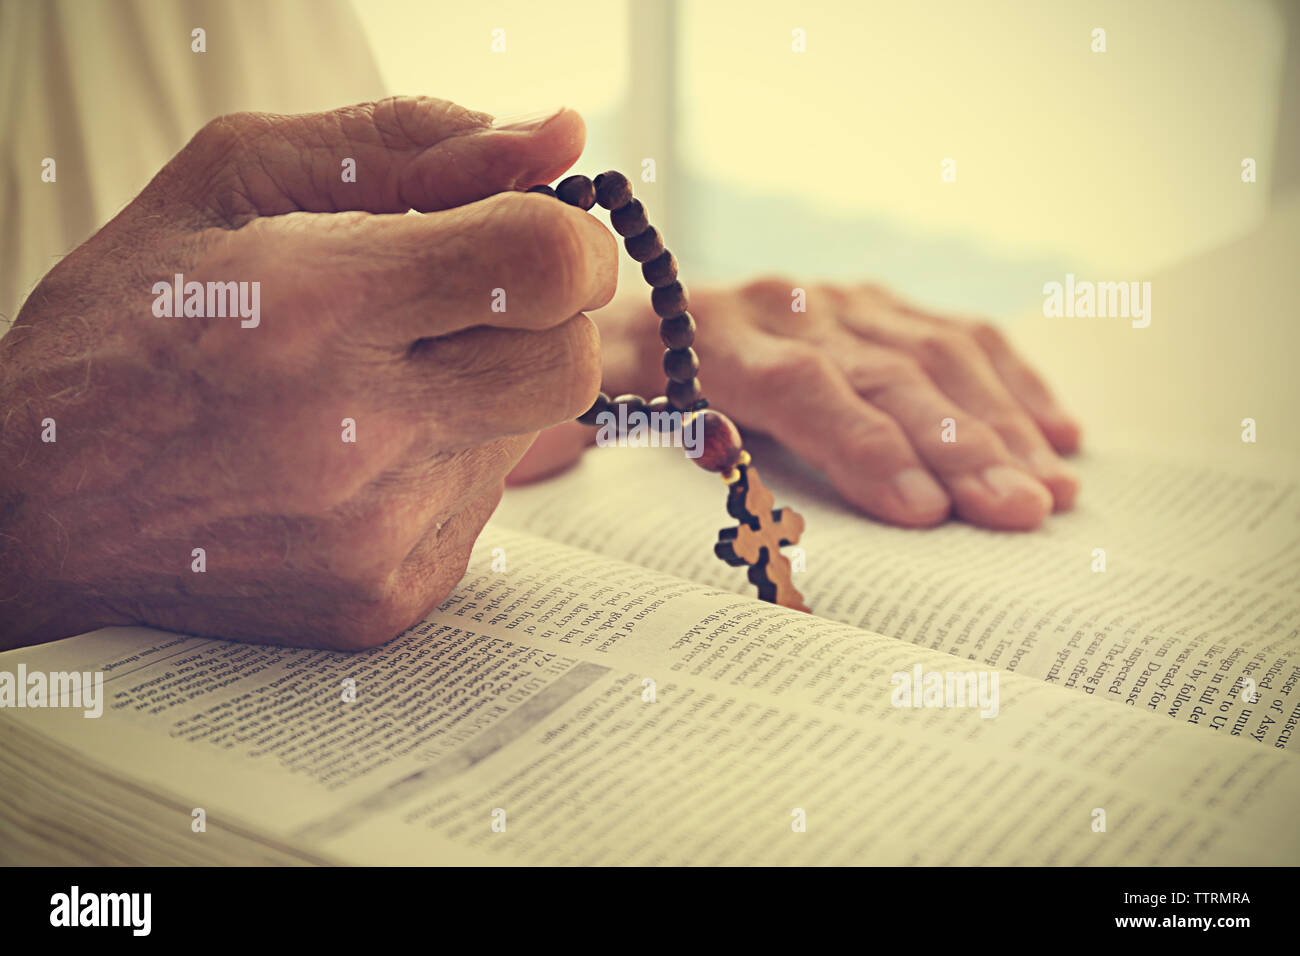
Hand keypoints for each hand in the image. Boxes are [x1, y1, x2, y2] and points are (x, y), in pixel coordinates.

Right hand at [0, 98, 615, 649]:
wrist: (32, 506)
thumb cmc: (125, 327)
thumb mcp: (232, 182)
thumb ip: (408, 145)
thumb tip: (558, 141)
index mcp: (315, 306)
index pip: (546, 264)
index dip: (567, 238)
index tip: (531, 236)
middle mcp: (358, 435)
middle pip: (569, 362)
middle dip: (539, 318)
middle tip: (452, 304)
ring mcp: (378, 533)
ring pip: (527, 433)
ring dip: (477, 390)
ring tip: (362, 387)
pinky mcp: (388, 596)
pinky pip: (479, 503)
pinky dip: (441, 462)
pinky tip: (351, 455)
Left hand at [515, 280, 1079, 529]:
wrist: (627, 302)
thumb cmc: (605, 377)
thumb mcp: (571, 402)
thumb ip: (557, 430)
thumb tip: (543, 462)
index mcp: (710, 336)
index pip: (800, 386)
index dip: (861, 444)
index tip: (920, 513)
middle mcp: (788, 307)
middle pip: (887, 374)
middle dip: (960, 447)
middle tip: (1021, 513)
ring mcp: (841, 299)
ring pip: (937, 354)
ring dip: (1002, 424)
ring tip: (1055, 492)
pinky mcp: (879, 305)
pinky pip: (959, 335)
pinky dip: (1013, 383)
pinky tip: (1061, 434)